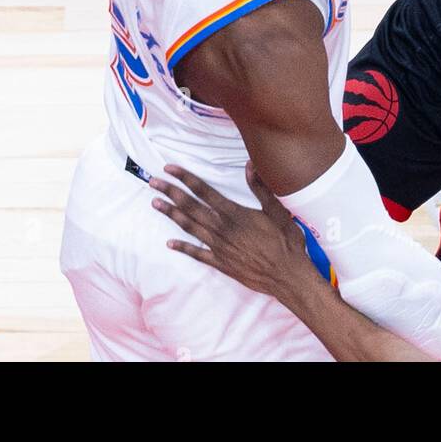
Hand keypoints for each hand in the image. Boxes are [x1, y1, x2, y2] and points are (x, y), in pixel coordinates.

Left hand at [151, 162, 312, 301]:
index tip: (170, 168)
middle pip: (191, 207)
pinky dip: (183, 248)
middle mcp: (222, 229)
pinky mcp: (221, 263)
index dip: (185, 178)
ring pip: (190, 227)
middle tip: (153, 182)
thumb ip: (261, 188)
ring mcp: (219, 247)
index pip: (204, 191)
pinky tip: (170, 244)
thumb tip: (249, 165)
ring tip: (155, 204)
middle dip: (171, 192)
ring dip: (171, 214)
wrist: (287, 276)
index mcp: (234, 213)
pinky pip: (198, 254)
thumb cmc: (285, 241)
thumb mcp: (277, 211)